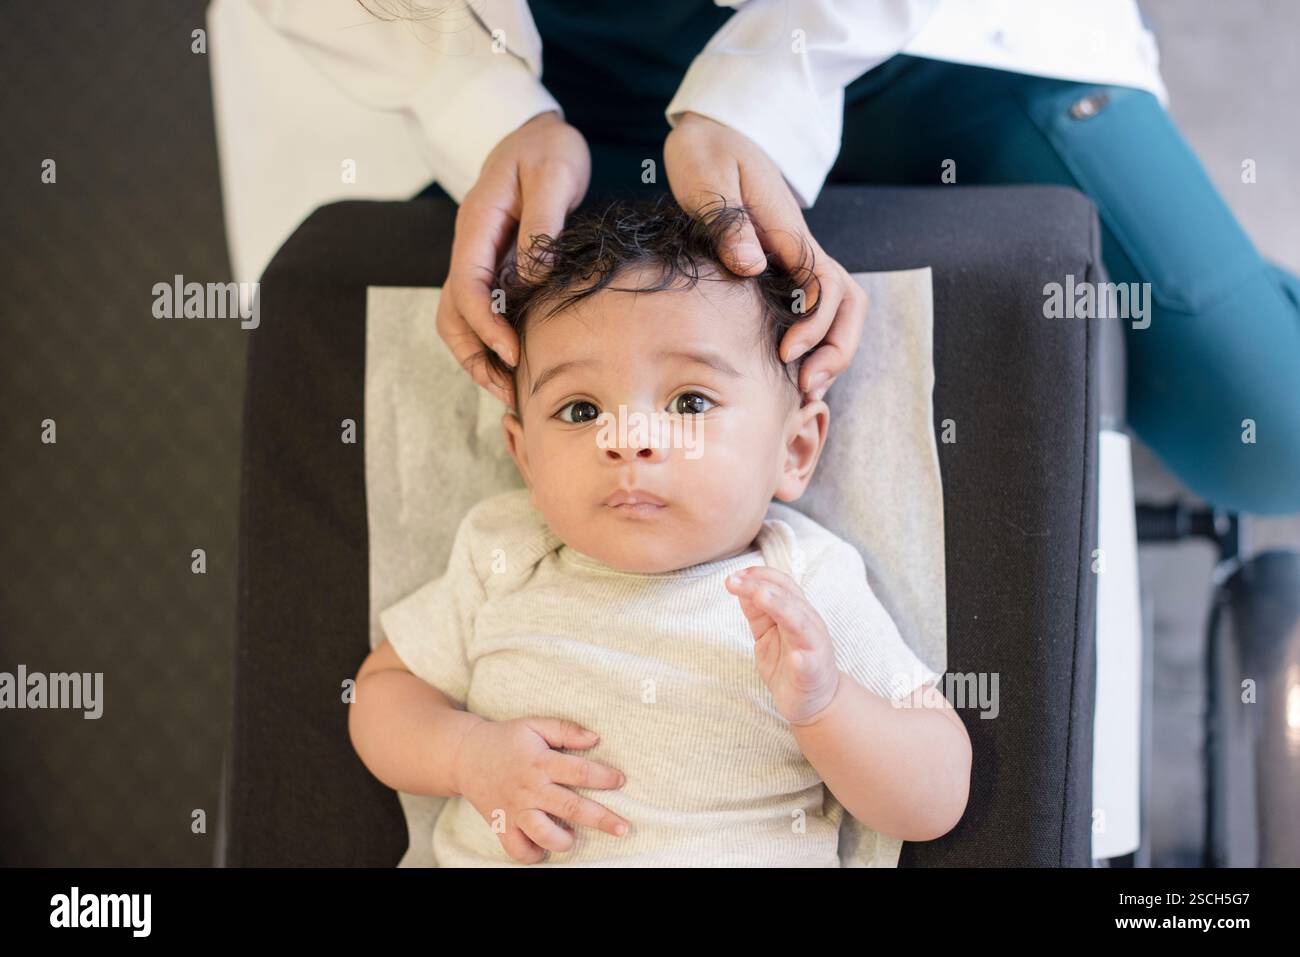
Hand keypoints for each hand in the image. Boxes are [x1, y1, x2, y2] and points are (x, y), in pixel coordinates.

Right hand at [436, 111, 590, 409]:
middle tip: (509, 390)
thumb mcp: (553, 174)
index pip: (466, 287)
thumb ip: (543, 225)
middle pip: (452, 314)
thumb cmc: (548, 148)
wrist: (540, 131)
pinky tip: (523, 363)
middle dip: (475, 356)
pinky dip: (497, 342)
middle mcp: (471, 248)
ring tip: (513, 389)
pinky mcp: (498, 268)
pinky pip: (486, 312)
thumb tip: (531, 279)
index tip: (513, 353)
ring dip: (481, 357)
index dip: (485, 326)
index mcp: (477, 225)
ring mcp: (482, 260)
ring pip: (462, 319)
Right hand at [452, 715, 628, 863]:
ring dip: (563, 841)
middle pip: (570, 807)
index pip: (579, 771)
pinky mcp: (501, 826)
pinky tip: (544, 848)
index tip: (621, 781)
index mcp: (540, 762)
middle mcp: (530, 789)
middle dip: (601, 818)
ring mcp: (514, 810)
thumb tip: (596, 738)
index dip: (604, 777)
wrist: (464, 755)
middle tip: (624, 828)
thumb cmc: (506, 738)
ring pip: (543, 834)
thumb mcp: (535, 725)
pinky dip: (533, 855)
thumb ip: (566, 730)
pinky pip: (518, 850)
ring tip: (573, 839)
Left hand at [663, 112, 867, 401]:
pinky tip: (788, 370)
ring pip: (837, 309)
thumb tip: (752, 265)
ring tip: (803, 391)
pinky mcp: (782, 266)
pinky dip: (811, 342)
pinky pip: (812, 308)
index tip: (785, 353)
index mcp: (789, 231)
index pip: (825, 284)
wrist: (711, 133)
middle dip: (836, 348)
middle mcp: (801, 248)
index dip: (814, 324)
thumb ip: (728, 221)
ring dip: (830, 350)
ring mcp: (795, 259)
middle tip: (804, 388)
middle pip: (847, 303)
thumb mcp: (708, 179)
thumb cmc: (707, 153)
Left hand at [725, 565, 840, 725]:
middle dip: (760, 587)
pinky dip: (803, 660)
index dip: (759, 576)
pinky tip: (796, 658)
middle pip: (787, 598)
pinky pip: (809, 665)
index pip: (782, 584)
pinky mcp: (813, 674)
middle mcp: (808, 624)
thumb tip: (738, 584)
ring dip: (781, 607)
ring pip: (800, 623)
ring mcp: (813, 648)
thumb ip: (757, 611)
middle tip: (733, 582)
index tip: (734, 575)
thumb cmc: (790, 662)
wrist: (816, 701)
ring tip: (761, 596)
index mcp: (797, 612)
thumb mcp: (767, 633)